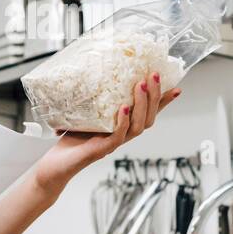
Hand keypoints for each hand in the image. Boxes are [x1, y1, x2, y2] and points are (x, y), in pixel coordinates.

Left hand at [33, 72, 181, 195]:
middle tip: (153, 76)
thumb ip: (96, 97)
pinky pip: (118, 136)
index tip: (176, 87)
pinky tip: (123, 108)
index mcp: (123, 126)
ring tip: (140, 86)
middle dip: (154, 96)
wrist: (56, 164)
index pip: (149, 113)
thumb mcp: (87, 113)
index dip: (163, 102)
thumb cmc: (71, 139)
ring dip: (141, 105)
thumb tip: (97, 68)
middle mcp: (123, 135)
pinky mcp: (101, 149)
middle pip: (149, 118)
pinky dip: (122, 122)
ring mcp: (114, 143)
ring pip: (138, 126)